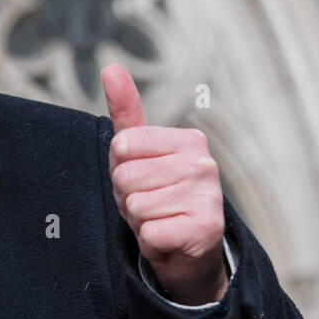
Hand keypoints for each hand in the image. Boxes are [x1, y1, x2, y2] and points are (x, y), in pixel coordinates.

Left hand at [102, 64, 228, 305]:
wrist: (187, 251)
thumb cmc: (158, 197)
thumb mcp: (137, 154)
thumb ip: (125, 112)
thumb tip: (110, 67)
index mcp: (189, 140)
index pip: (121, 146)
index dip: (120, 169)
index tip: (141, 180)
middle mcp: (204, 164)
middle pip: (126, 177)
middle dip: (127, 197)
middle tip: (149, 205)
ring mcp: (208, 197)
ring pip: (136, 205)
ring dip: (139, 220)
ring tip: (159, 221)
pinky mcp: (205, 230)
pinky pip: (149, 232)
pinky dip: (151, 241)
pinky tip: (168, 239)